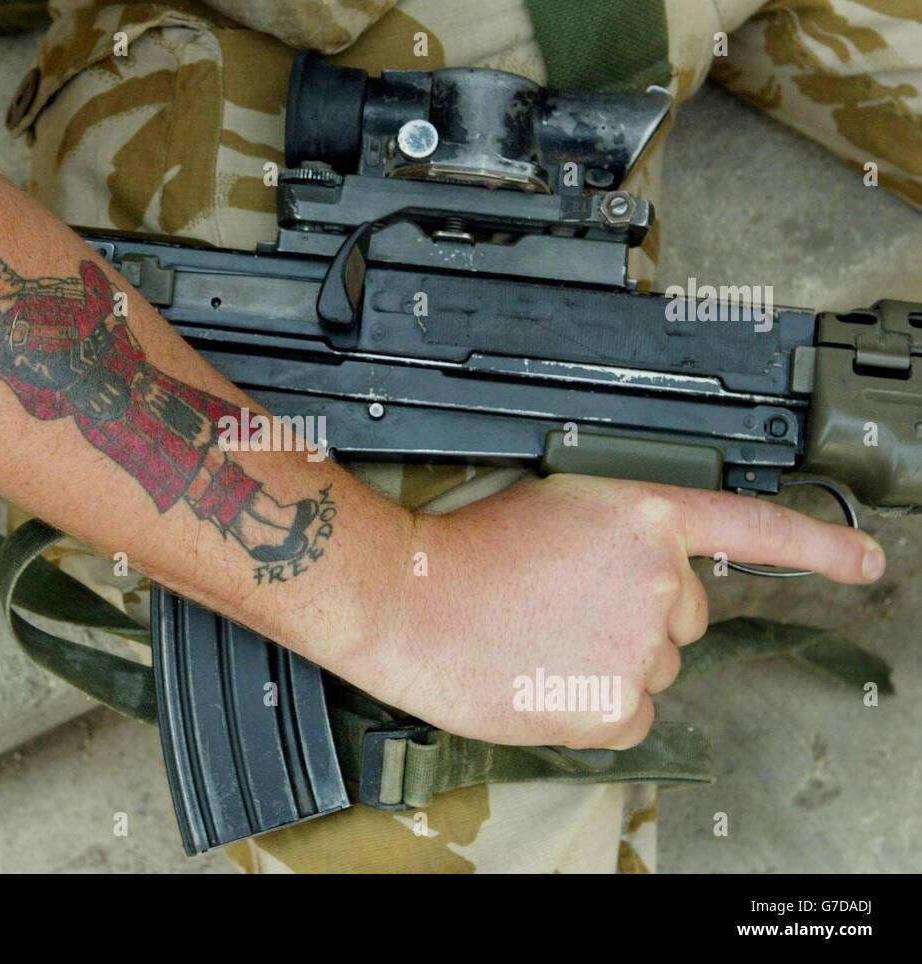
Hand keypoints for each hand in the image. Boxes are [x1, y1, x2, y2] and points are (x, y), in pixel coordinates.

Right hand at [341, 474, 885, 749]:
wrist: (405, 599)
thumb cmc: (458, 551)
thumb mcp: (552, 510)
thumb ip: (615, 536)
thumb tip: (634, 579)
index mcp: (642, 516)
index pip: (750, 528)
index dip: (818, 549)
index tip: (864, 565)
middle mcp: (657, 578)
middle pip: (685, 616)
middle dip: (639, 618)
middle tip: (564, 609)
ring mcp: (642, 644)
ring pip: (653, 669)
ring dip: (610, 663)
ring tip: (539, 640)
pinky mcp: (618, 705)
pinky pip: (632, 716)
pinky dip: (594, 706)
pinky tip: (543, 676)